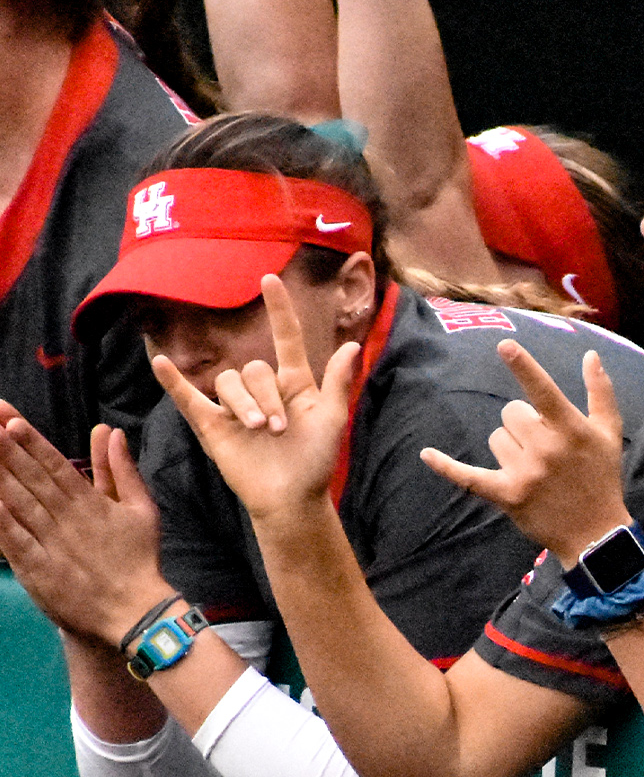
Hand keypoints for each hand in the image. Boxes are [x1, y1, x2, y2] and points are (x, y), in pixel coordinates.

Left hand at [0, 413, 170, 645]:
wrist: (133, 610)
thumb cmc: (138, 558)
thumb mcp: (141, 509)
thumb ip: (123, 470)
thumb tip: (111, 432)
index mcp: (90, 502)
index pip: (55, 464)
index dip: (31, 441)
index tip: (9, 419)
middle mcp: (66, 517)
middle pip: (28, 477)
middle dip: (4, 448)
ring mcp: (48, 542)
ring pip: (15, 501)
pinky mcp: (35, 567)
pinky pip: (10, 538)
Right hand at [151, 274, 359, 522]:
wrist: (291, 498)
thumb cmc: (316, 460)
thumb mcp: (332, 418)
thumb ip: (337, 381)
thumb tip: (350, 344)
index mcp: (294, 384)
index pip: (285, 339)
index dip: (279, 310)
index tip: (269, 279)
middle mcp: (262, 391)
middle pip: (254, 369)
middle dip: (266, 396)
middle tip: (279, 427)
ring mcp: (234, 407)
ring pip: (229, 382)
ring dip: (243, 403)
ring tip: (258, 429)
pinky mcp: (212, 426)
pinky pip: (188, 397)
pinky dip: (172, 381)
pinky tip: (160, 362)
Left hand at [420, 344, 630, 564]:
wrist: (596, 532)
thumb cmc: (602, 477)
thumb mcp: (609, 433)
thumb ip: (600, 392)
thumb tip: (590, 355)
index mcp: (571, 429)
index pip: (543, 391)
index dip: (524, 367)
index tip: (504, 346)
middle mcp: (546, 448)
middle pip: (511, 413)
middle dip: (523, 423)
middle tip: (544, 445)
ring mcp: (525, 473)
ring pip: (496, 438)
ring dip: (510, 446)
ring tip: (533, 466)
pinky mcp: (507, 495)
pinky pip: (469, 476)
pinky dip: (447, 466)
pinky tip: (427, 454)